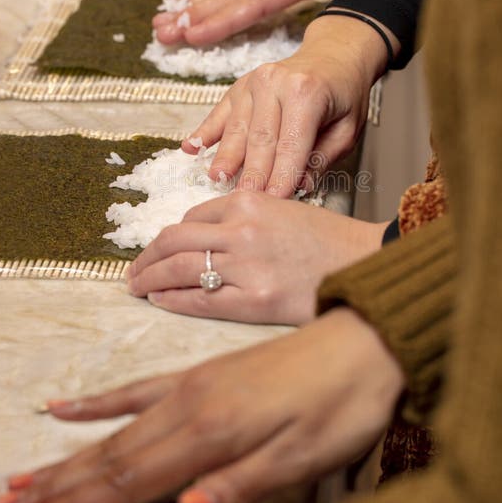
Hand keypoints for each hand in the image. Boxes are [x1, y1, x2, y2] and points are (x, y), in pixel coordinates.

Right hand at [0, 309, 403, 502]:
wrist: (364, 339)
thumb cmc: (343, 403)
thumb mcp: (307, 453)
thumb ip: (243, 482)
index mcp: (213, 429)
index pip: (133, 479)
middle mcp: (191, 403)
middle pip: (113, 454)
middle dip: (60, 487)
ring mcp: (193, 384)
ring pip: (117, 427)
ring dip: (69, 455)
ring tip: (24, 475)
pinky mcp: (202, 374)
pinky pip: (138, 388)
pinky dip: (101, 403)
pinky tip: (70, 408)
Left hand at [126, 190, 388, 324]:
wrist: (368, 266)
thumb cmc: (329, 241)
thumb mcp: (283, 212)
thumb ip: (242, 219)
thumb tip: (198, 238)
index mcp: (250, 201)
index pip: (191, 218)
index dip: (168, 238)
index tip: (159, 251)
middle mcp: (243, 229)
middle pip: (174, 240)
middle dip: (146, 258)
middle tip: (133, 273)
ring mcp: (247, 265)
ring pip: (178, 269)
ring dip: (149, 280)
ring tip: (137, 289)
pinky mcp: (255, 300)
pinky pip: (199, 299)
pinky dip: (173, 300)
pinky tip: (161, 301)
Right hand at [182, 16, 389, 196]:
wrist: (335, 54)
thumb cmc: (343, 94)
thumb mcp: (347, 129)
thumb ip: (322, 158)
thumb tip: (299, 185)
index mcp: (306, 92)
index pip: (291, 144)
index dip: (282, 176)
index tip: (274, 202)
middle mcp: (275, 83)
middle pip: (260, 138)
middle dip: (252, 172)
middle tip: (244, 199)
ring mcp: (254, 82)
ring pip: (237, 127)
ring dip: (226, 156)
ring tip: (216, 178)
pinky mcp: (240, 86)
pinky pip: (220, 112)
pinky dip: (204, 131)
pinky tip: (190, 148)